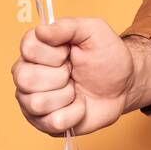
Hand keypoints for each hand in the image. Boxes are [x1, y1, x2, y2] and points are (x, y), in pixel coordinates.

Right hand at [12, 16, 132, 135]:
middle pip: (26, 79)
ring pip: (37, 103)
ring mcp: (32, 101)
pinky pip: (53, 122)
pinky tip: (79, 105)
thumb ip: (67, 26)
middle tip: (73, 72)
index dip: (54, 52)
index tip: (69, 52)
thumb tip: (41, 30)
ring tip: (75, 89)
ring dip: (67, 96)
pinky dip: (74, 114)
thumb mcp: (94, 31)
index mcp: (36, 48)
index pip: (28, 48)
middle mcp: (27, 74)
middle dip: (60, 76)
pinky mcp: (44, 123)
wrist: (124, 85)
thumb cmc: (108, 56)